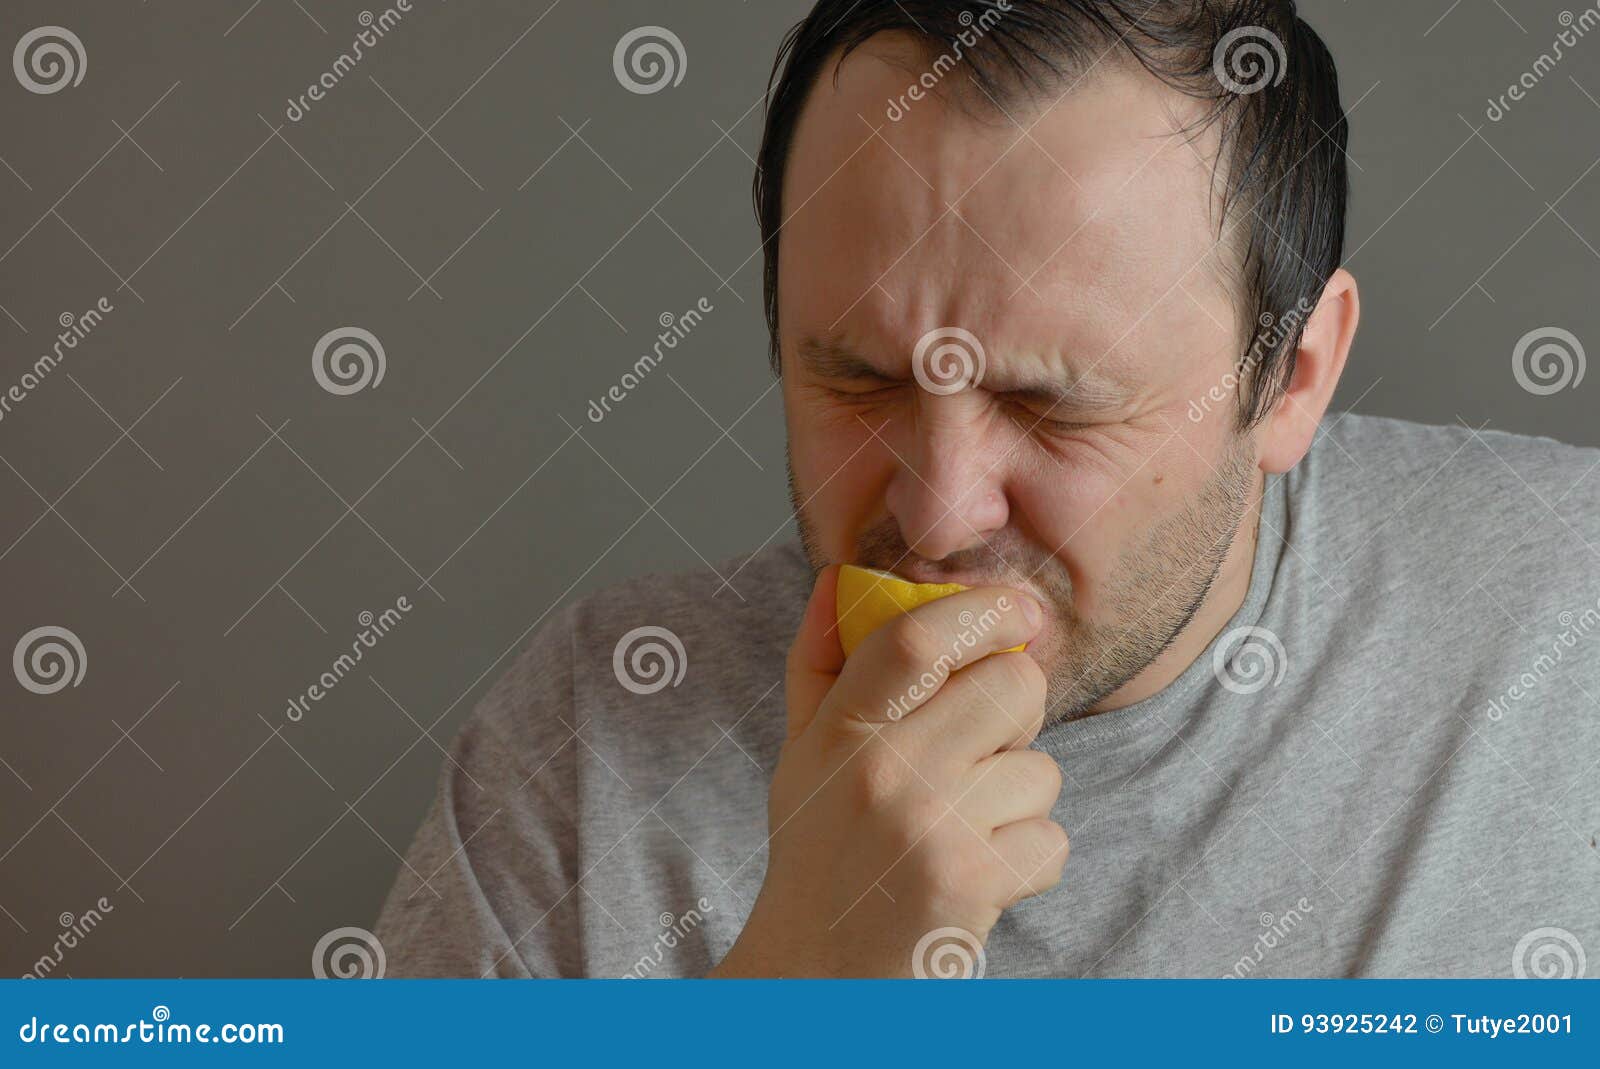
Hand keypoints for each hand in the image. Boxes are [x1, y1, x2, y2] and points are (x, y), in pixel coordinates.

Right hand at [711, 566, 1066, 976]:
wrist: (817, 973)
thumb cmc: (819, 847)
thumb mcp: (802, 752)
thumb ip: (820, 662)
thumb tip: (837, 578)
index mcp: (842, 730)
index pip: (916, 638)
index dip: (983, 610)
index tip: (1018, 609)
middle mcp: (887, 772)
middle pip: (1011, 687)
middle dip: (1015, 708)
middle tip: (982, 742)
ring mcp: (935, 829)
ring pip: (1041, 770)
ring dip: (1017, 797)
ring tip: (963, 826)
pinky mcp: (977, 884)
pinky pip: (1051, 837)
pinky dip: (1029, 857)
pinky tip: (980, 871)